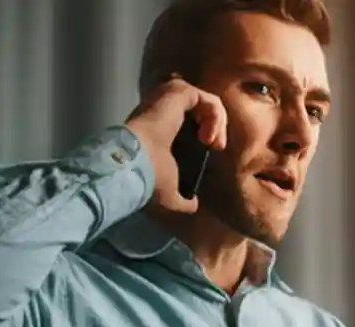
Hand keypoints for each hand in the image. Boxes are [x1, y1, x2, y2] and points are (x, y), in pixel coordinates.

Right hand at [124, 75, 227, 214]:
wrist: (136, 164)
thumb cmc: (149, 178)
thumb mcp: (169, 194)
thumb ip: (182, 200)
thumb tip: (193, 205)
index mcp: (161, 127)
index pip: (189, 121)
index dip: (207, 132)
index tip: (212, 150)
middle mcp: (163, 109)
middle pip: (201, 108)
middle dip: (216, 126)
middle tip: (217, 147)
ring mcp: (169, 99)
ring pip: (207, 101)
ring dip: (218, 122)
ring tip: (215, 143)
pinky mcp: (178, 93)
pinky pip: (208, 99)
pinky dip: (216, 116)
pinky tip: (210, 136)